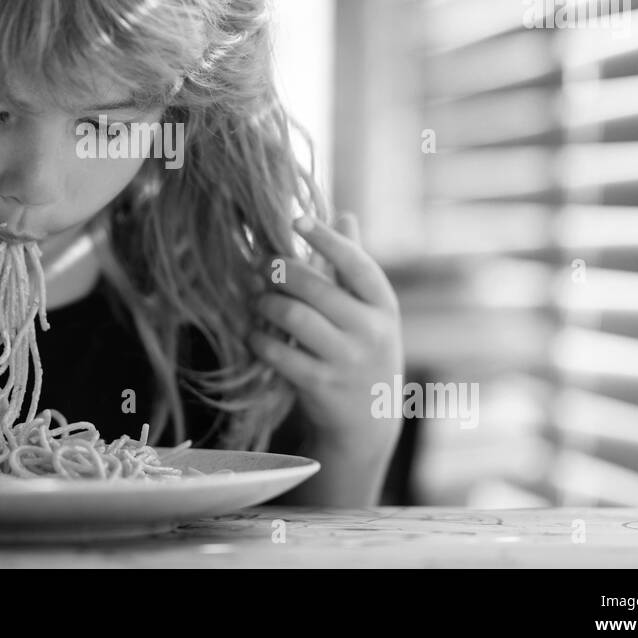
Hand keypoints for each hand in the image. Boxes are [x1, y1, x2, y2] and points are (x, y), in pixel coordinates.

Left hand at [250, 212, 403, 459]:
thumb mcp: (371, 312)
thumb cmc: (364, 351)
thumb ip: (354, 266)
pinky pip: (280, 353)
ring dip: (267, 303)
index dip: (327, 239)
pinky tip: (253, 333)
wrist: (369, 422)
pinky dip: (260, 339)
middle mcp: (372, 332)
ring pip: (296, 317)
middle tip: (260, 266)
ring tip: (257, 299)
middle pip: (317, 288)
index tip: (297, 219)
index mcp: (384, 306)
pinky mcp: (321, 386)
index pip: (357, 264)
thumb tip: (345, 215)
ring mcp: (348, 361)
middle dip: (281, 272)